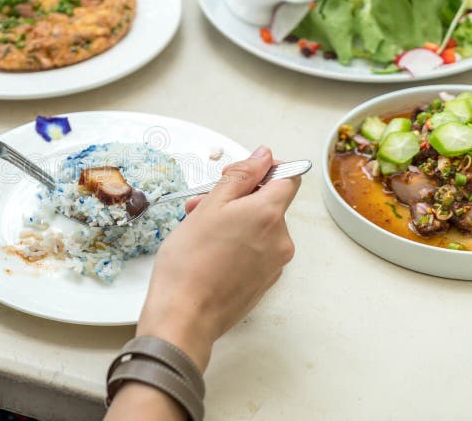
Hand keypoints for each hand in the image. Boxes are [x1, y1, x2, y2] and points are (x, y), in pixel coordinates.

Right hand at [136, 146, 299, 371]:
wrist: (184, 316)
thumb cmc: (189, 262)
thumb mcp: (210, 206)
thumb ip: (240, 177)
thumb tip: (264, 156)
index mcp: (269, 214)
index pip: (288, 177)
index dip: (264, 170)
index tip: (240, 175)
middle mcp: (281, 239)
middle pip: (268, 204)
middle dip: (236, 199)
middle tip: (200, 205)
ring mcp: (275, 264)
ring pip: (259, 229)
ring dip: (232, 222)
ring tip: (198, 232)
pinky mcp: (264, 283)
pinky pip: (255, 252)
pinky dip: (236, 245)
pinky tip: (208, 253)